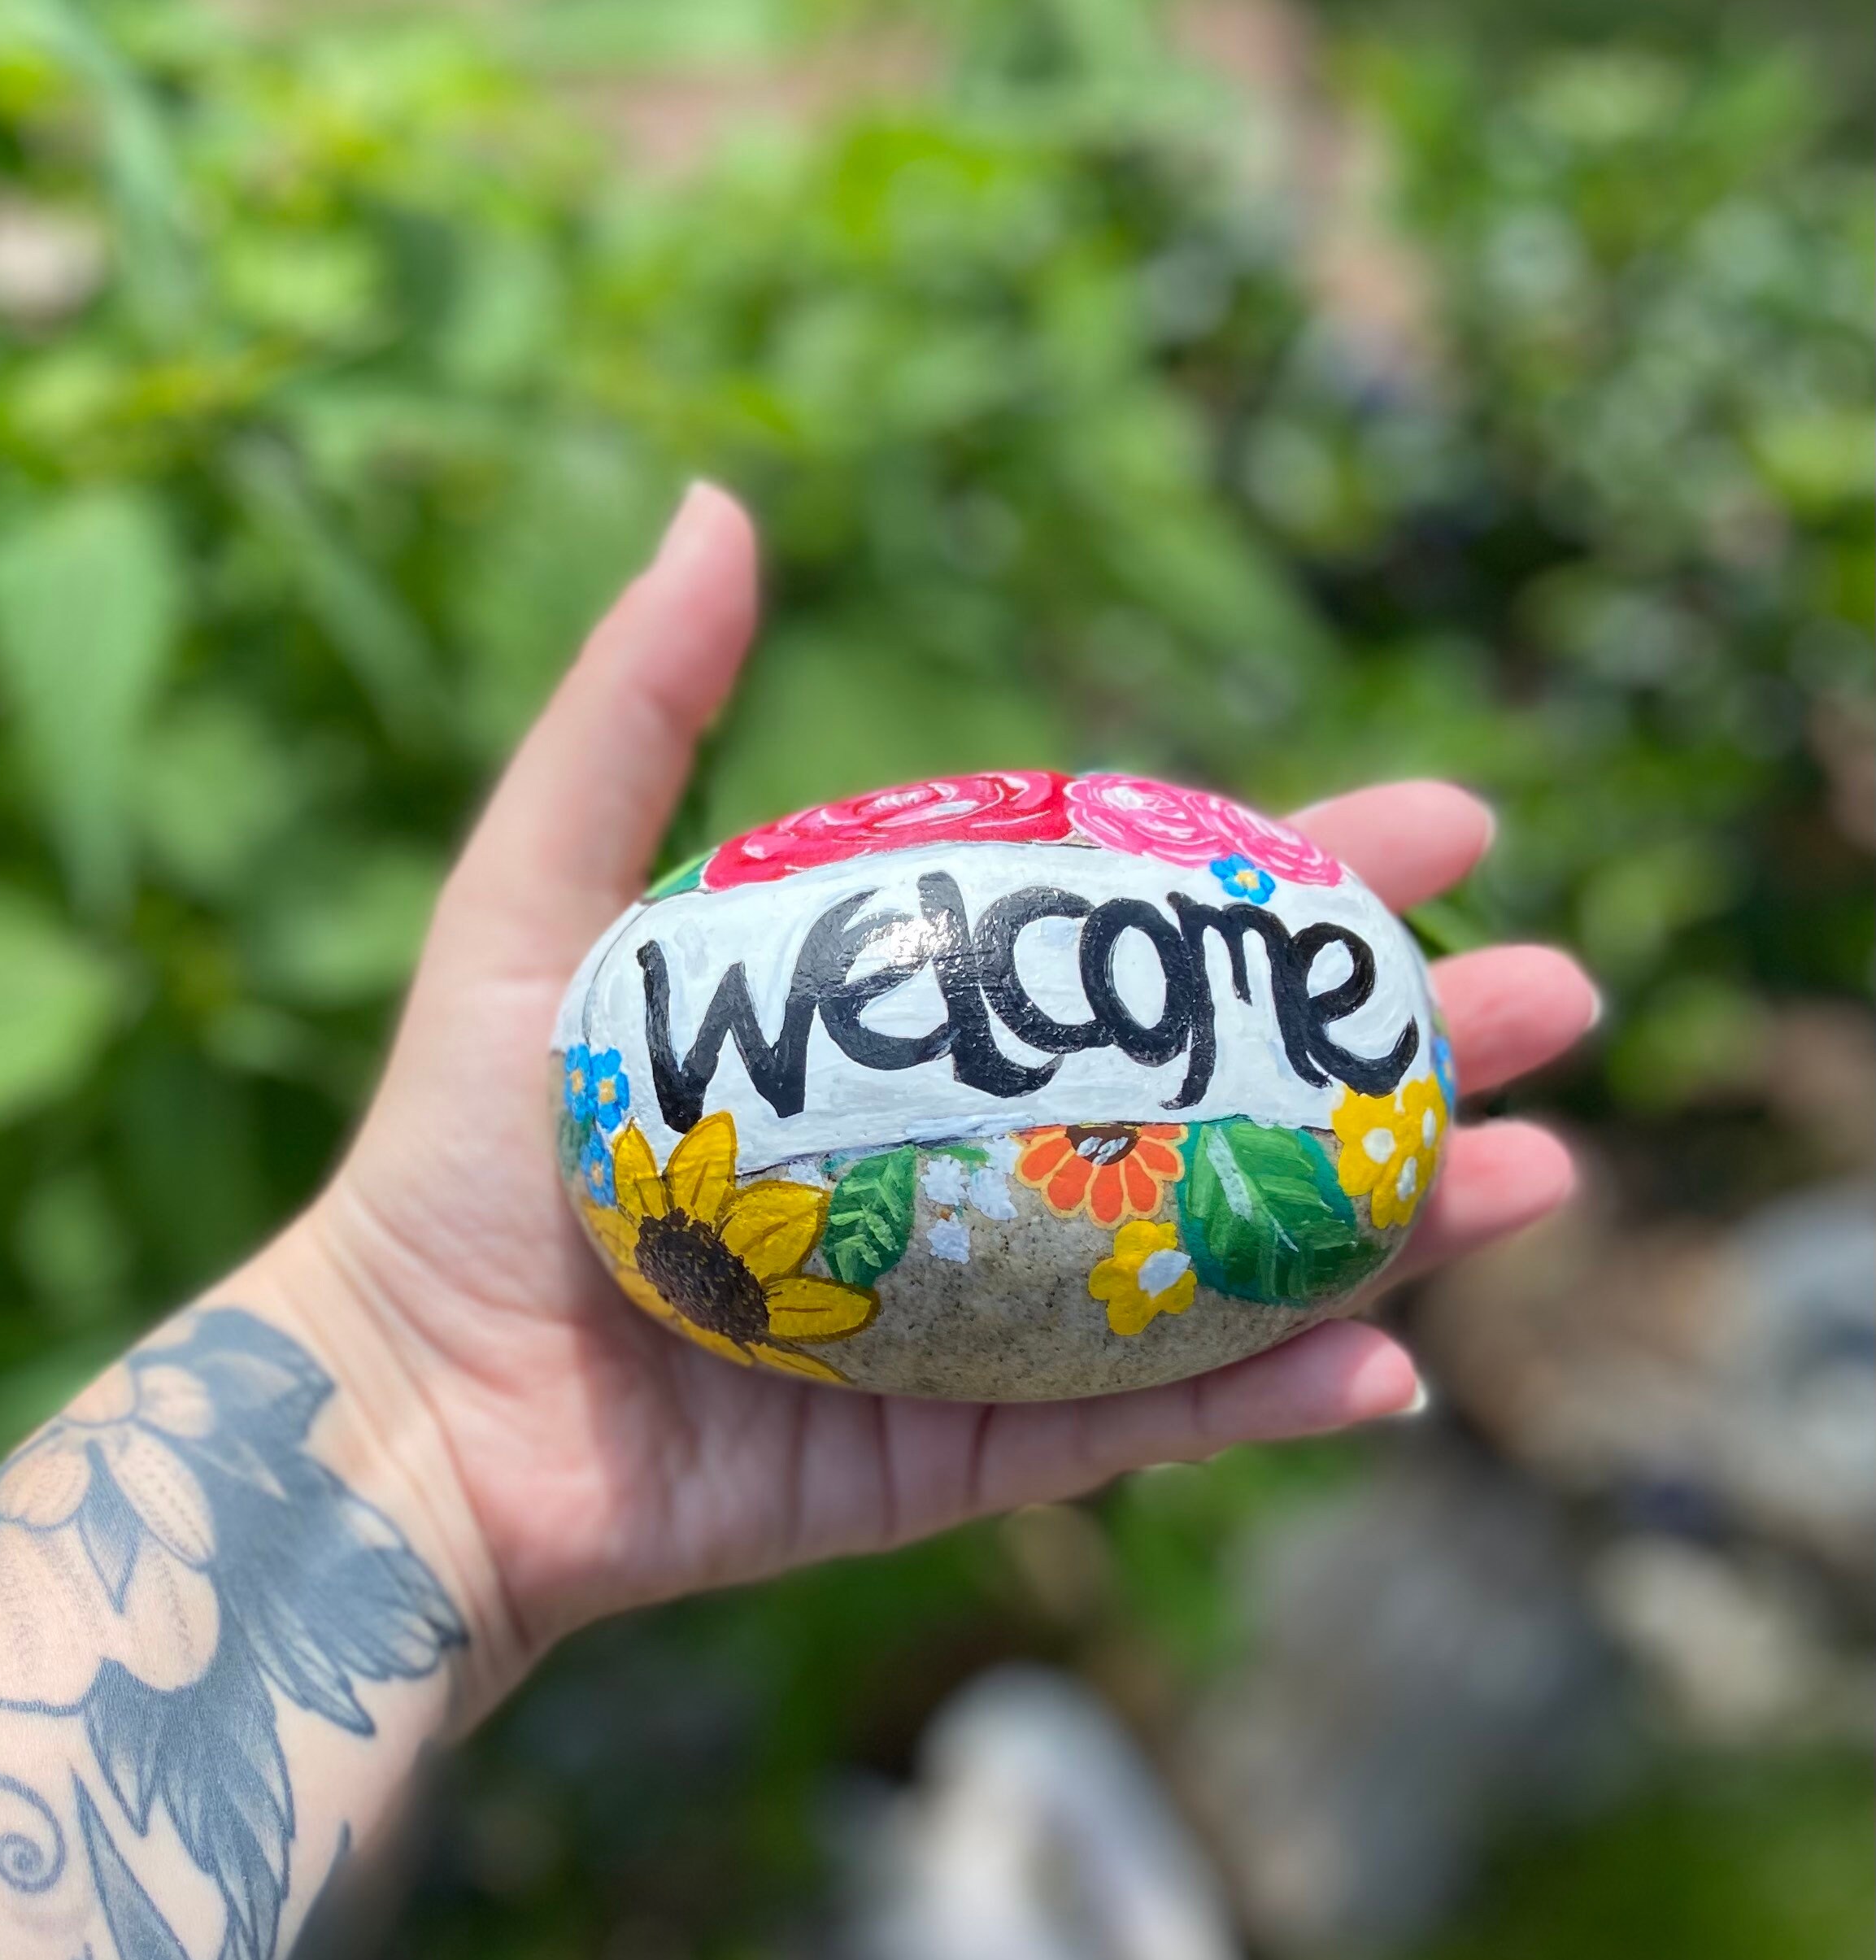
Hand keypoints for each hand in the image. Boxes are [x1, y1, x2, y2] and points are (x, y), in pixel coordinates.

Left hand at [293, 484, 1594, 1701]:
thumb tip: (720, 504)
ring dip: (1394, 1221)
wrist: (408, 1407)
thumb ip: (631, 716)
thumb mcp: (541, 903)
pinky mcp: (975, 1455)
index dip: (1294, 885)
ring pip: (1233, 1263)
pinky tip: (1391, 1361)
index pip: (1141, 944)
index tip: (1444, 826)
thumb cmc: (463, 1153)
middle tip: (1550, 1000)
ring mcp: (998, 1318)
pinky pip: (1149, 1429)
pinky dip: (1271, 1401)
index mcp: (921, 1038)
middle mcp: (985, 1168)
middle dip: (1398, 1048)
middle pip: (1228, 1097)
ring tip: (1535, 1169)